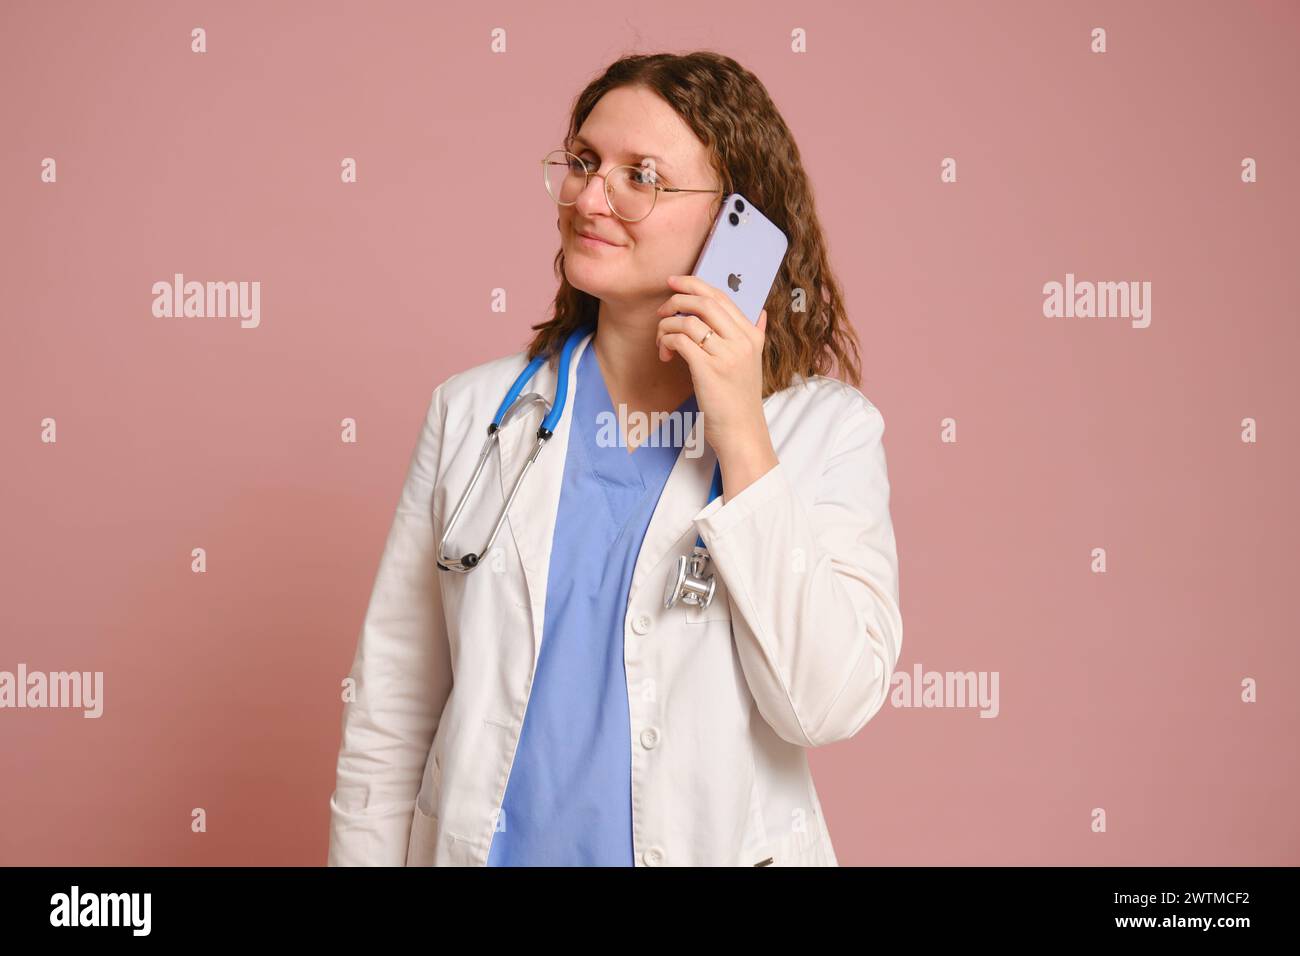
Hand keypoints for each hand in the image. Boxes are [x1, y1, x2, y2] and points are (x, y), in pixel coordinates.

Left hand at [655, 274, 777, 488]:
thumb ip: (757, 334)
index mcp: (751, 335)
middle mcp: (741, 341)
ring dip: (666, 326)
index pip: (721, 297)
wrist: (741, 431)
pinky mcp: (708, 369)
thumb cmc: (741, 399)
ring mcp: (726, 355)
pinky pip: (680, 340)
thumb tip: (761, 312)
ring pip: (688, 320)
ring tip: (662, 342)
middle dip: (676, 300)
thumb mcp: (754, 363)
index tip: (673, 283)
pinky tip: (665, 354)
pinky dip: (667, 341)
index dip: (694, 284)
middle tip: (661, 311)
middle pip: (704, 302)